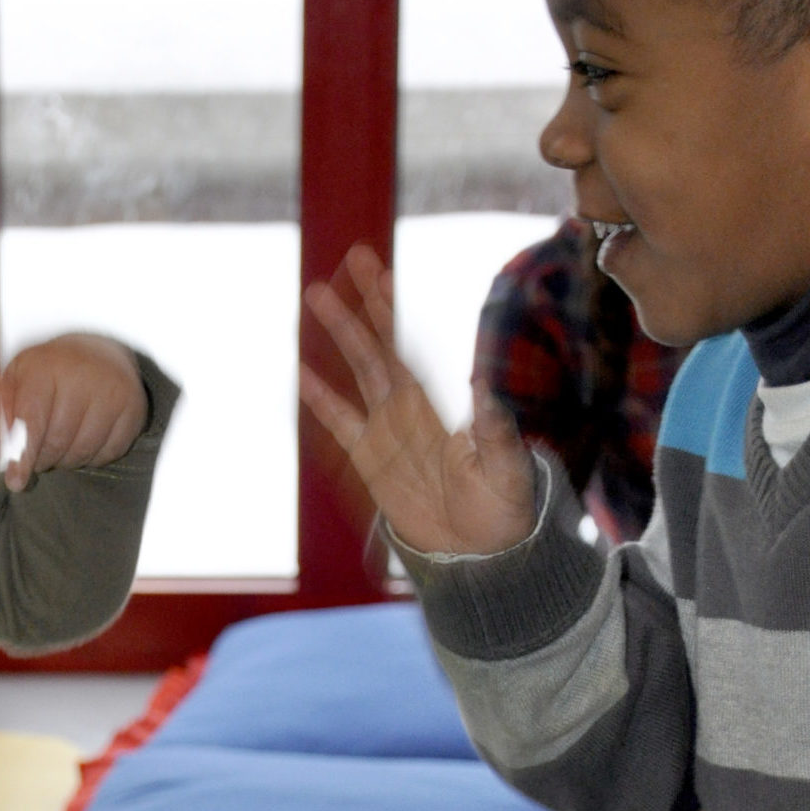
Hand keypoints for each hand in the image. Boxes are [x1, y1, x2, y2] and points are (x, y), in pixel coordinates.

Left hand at [0, 333, 147, 491]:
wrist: (98, 353)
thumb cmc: (50, 372)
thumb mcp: (16, 378)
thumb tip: (2, 438)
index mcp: (46, 366)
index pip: (32, 421)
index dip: (22, 456)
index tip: (16, 480)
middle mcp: (82, 375)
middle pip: (57, 442)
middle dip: (43, 459)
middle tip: (39, 458)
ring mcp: (112, 391)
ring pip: (83, 451)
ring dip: (67, 461)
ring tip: (60, 449)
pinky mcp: (134, 408)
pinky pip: (109, 453)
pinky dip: (93, 458)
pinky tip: (84, 443)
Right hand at [300, 245, 536, 555]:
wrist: (483, 552)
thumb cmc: (504, 507)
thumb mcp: (506, 470)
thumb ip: (494, 432)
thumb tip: (482, 387)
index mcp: (443, 401)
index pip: (411, 343)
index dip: (393, 307)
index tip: (377, 270)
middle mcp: (412, 405)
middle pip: (380, 343)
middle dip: (364, 302)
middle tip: (350, 258)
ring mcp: (388, 429)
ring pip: (359, 370)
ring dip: (340, 334)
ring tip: (316, 296)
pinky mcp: (370, 459)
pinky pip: (342, 421)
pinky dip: (322, 398)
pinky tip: (302, 372)